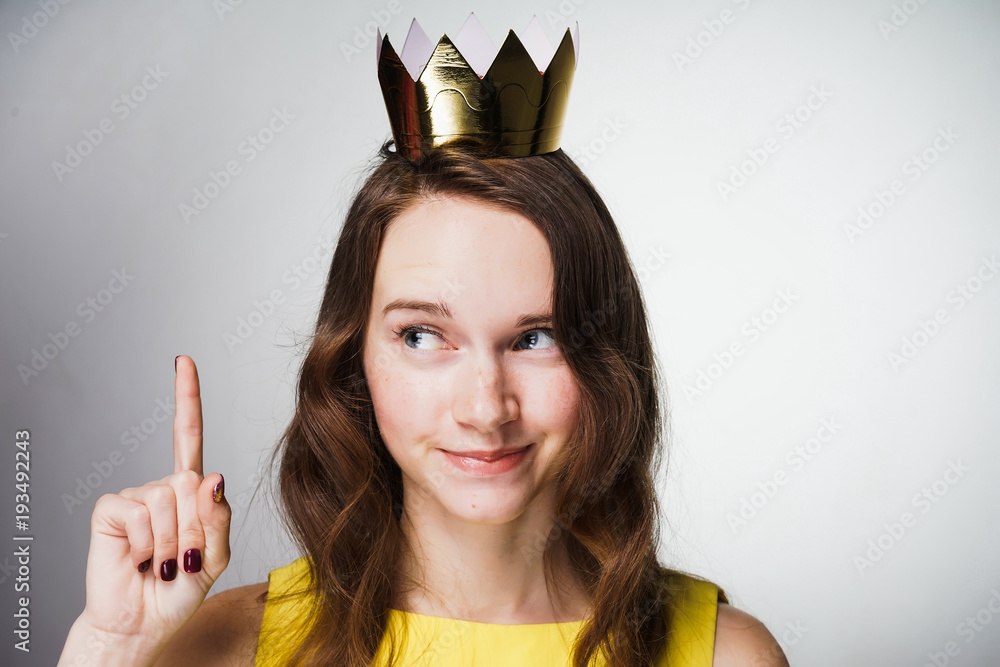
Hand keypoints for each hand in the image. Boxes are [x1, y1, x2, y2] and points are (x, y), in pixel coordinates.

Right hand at [77, 355, 230, 650]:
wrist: (141, 623)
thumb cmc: (178, 590)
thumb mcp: (216, 559)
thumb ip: (219, 520)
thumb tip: (213, 478)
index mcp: (191, 493)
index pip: (189, 437)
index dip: (186, 398)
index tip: (183, 361)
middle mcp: (163, 487)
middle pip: (190, 482)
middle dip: (192, 527)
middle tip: (180, 556)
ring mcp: (135, 496)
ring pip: (168, 500)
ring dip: (169, 541)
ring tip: (159, 561)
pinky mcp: (111, 509)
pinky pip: (138, 513)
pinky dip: (144, 542)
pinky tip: (137, 557)